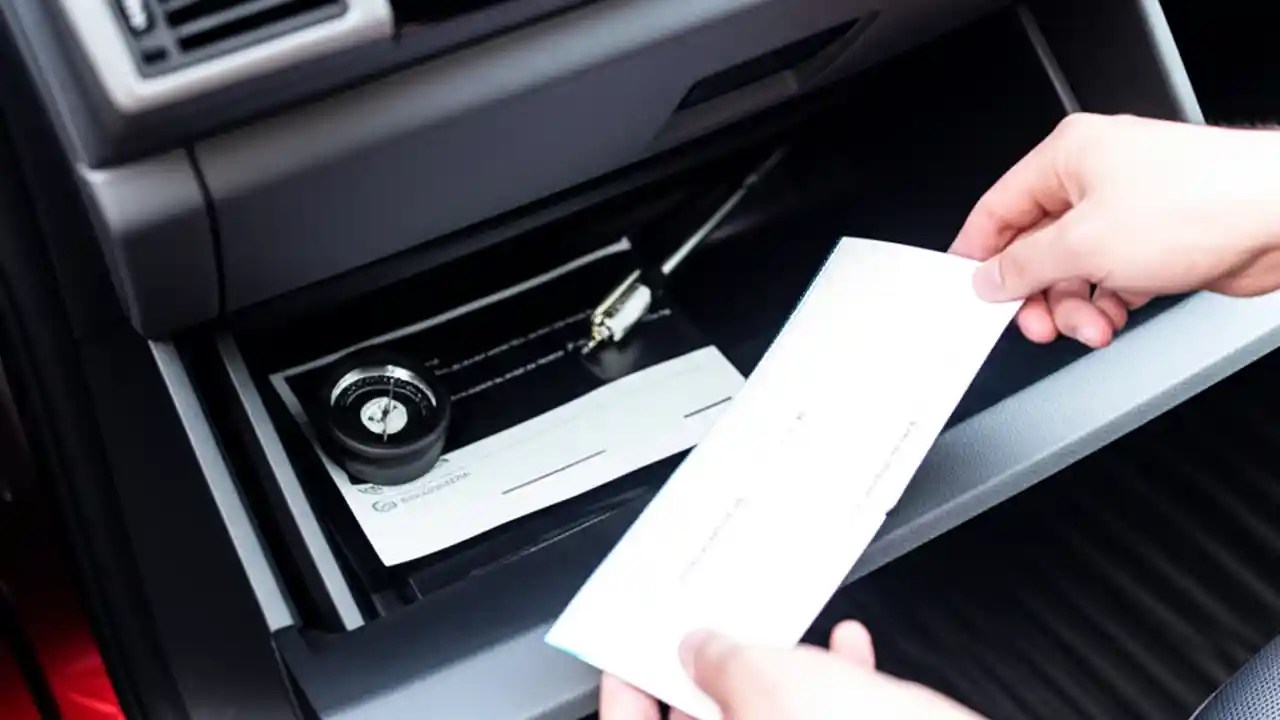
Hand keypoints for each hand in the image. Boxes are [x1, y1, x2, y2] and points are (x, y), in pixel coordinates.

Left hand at [598, 621, 982, 718]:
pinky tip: (849, 654)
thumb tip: (701, 647)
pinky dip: (832, 695)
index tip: (625, 659)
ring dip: (776, 679)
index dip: (624, 696)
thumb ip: (721, 661)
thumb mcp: (769, 682)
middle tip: (705, 633)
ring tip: (782, 634)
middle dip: (708, 678)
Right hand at [950, 113, 1279, 347]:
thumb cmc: (1200, 203)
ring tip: (1092, 327)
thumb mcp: (1084, 245)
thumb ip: (1023, 266)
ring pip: (1074, 270)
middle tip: (1037, 325)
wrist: (1279, 215)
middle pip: (1036, 247)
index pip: (998, 208)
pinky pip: (1109, 278)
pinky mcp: (1155, 239)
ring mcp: (1128, 208)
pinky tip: (1114, 319)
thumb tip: (989, 277)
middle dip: (1037, 294)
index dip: (978, 253)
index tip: (968, 291)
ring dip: (1077, 307)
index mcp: (1068, 156)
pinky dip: (1107, 304)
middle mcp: (1095, 177)